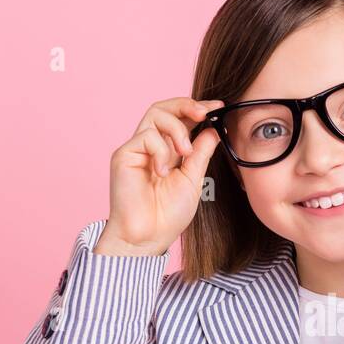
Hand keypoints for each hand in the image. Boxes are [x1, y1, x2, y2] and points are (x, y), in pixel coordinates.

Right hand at [99, 95, 225, 255]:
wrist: (148, 237)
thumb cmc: (167, 215)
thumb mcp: (193, 179)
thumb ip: (201, 153)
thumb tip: (214, 129)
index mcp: (168, 150)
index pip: (180, 118)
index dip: (198, 109)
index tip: (219, 107)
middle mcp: (150, 145)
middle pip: (164, 107)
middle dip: (187, 105)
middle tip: (205, 113)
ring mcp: (136, 149)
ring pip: (155, 114)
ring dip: (177, 129)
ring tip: (186, 153)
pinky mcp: (124, 155)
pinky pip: (146, 137)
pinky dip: (161, 151)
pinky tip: (162, 173)